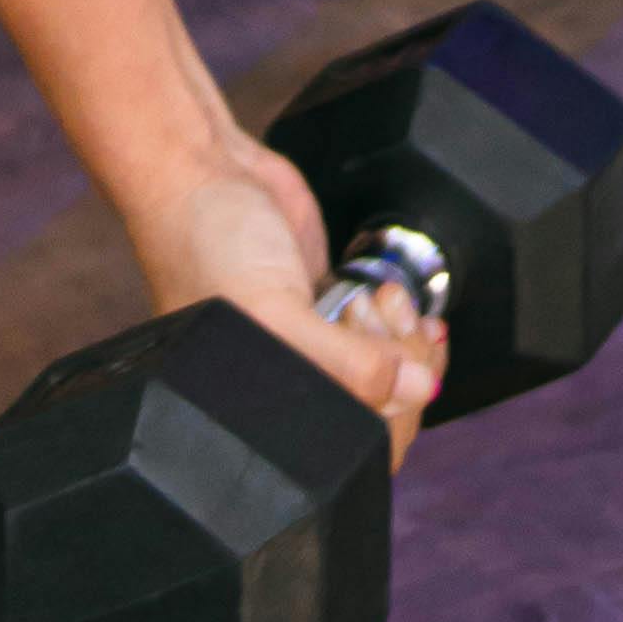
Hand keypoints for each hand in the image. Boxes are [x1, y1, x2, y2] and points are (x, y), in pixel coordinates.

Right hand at [120, 125, 445, 461]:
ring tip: (377, 300)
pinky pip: (376, 336)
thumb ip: (347, 363)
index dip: (390, 414)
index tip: (400, 370)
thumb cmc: (205, 246)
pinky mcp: (320, 308)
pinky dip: (398, 321)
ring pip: (385, 371)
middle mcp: (284, 388)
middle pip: (377, 410)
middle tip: (376, 319)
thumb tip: (422, 387)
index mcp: (260, 411)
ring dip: (402, 339)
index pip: (348, 450)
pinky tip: (396, 301)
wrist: (199, 171)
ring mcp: (307, 346)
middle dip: (400, 366)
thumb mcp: (273, 314)